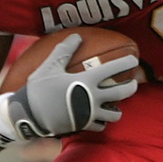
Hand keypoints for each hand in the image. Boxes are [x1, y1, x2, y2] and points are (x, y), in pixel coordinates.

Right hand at [6, 34, 138, 137]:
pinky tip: (99, 117)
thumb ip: (65, 50)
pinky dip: (102, 121)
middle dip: (131, 86)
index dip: (127, 62)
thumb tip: (78, 35)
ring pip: (116, 113)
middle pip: (123, 92)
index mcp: (86, 80)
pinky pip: (101, 125)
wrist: (28, 114)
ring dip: (118, 108)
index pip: (114, 69)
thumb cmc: (38, 88)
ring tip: (115, 103)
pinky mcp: (84, 126)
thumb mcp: (49, 66)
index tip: (134, 59)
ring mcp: (90, 113)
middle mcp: (93, 97)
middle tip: (133, 83)